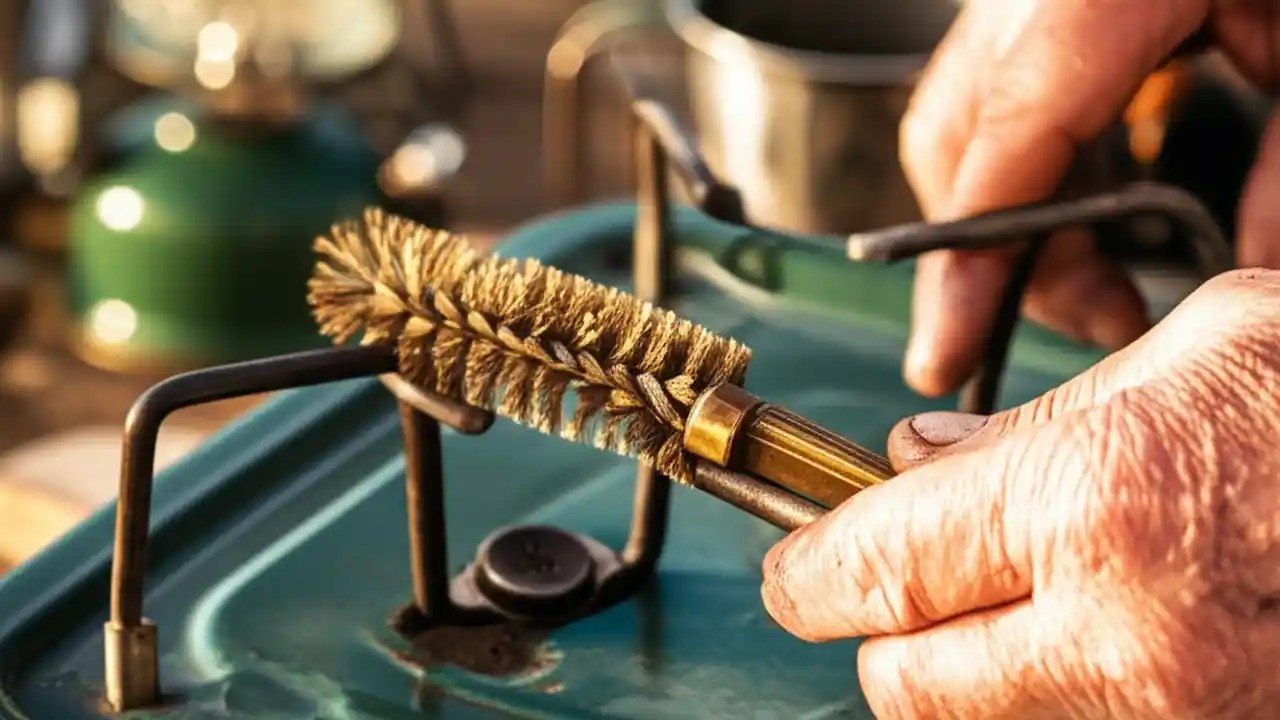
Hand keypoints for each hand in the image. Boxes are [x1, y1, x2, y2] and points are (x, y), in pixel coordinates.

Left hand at [761, 269, 1279, 718]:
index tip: (789, 568)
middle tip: (893, 578)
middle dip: (880, 630)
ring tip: (1013, 590)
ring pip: (988, 719)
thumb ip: (1036, 418)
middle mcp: (1126, 636)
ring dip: (970, 666)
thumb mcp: (1194, 350)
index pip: (874, 570)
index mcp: (1093, 501)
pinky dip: (1055, 687)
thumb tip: (920, 458)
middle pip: (908, 683)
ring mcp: (1180, 714)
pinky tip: (1093, 622)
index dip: (807, 572)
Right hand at [900, 0, 1279, 396]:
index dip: (971, 253)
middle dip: (992, 249)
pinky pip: (1006, 88)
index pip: (1006, 129)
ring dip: (1014, 214)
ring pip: (970, 115)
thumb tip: (1250, 283)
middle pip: (958, 129)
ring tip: (1100, 282)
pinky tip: (1096, 208)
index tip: (948, 347)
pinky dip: (1038, 165)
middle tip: (1086, 322)